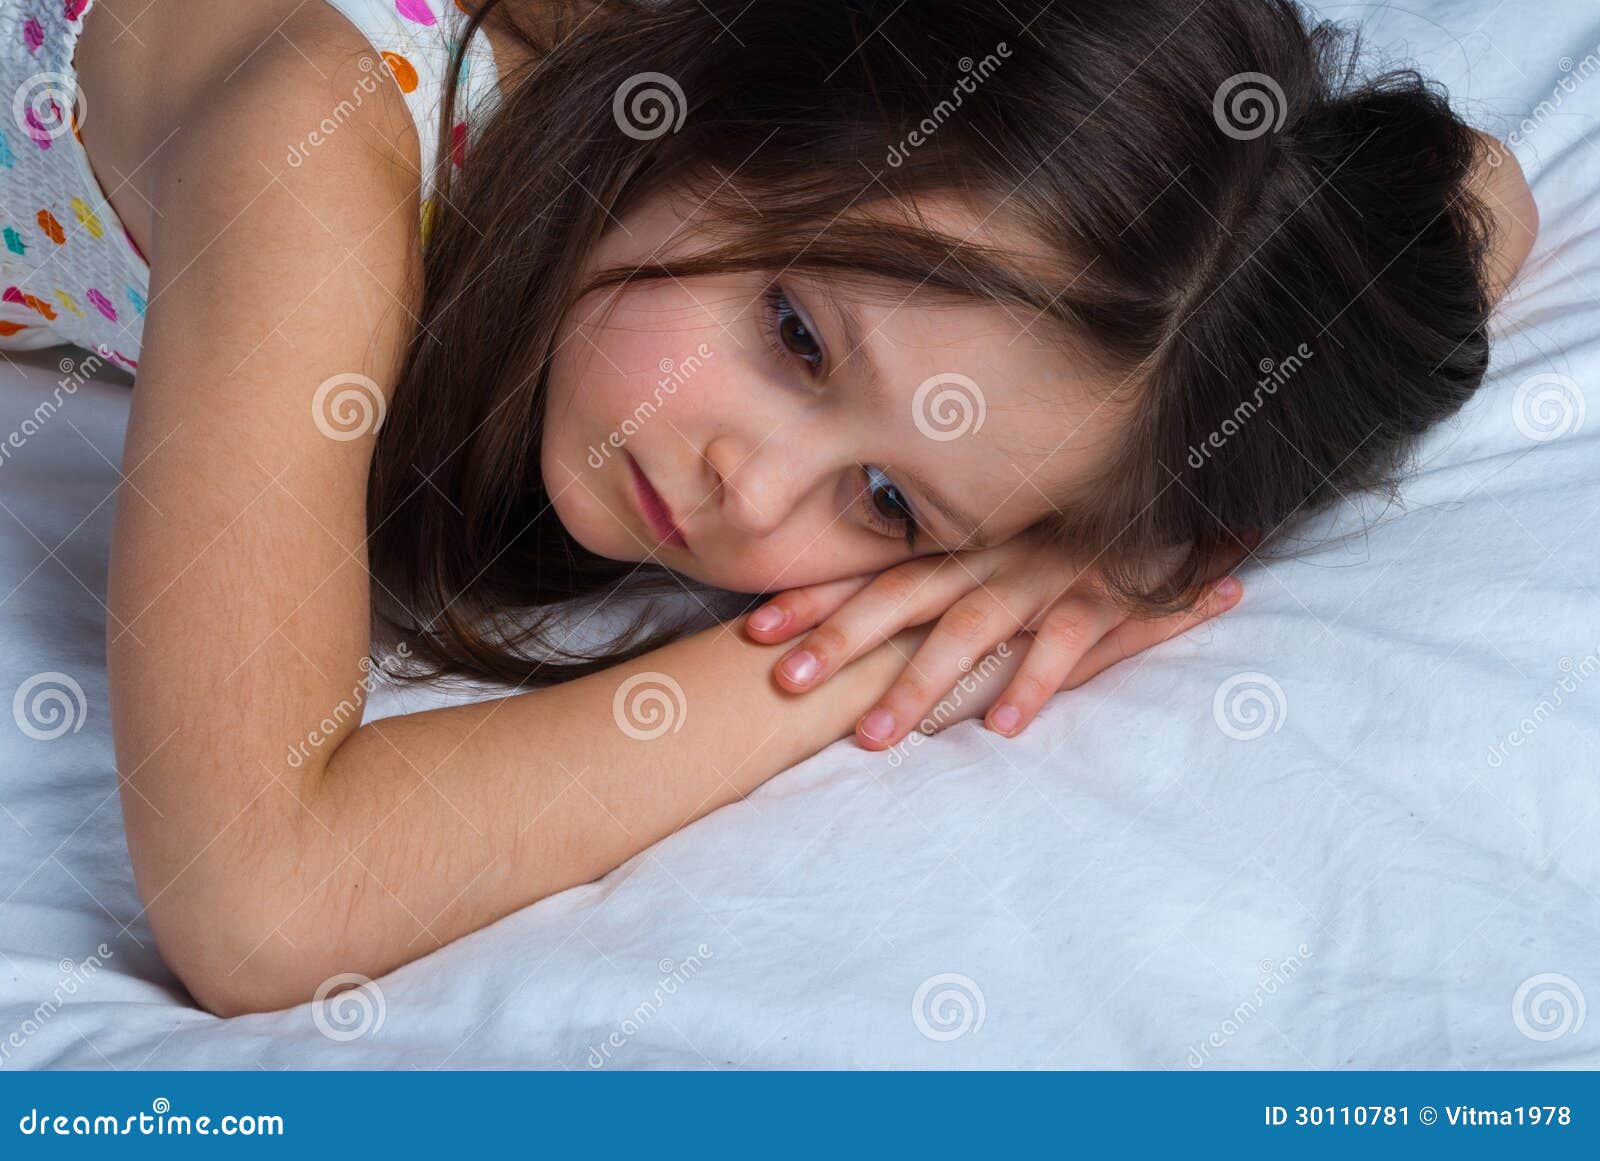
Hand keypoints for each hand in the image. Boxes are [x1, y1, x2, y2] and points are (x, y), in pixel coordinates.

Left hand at [744, 530, 1253, 748]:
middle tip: (784, 683)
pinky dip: (1033, 683)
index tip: (755, 629)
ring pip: (968, 630)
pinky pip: (1062, 644)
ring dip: (917, 684)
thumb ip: (944, 570)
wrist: (1167, 499)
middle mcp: (987, 556)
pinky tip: (1001, 729)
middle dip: (840, 640)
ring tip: (872, 738)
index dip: (815, 598)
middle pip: (901, 597)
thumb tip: (864, 608)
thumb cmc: (1070, 529)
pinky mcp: (1098, 600)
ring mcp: (1041, 576)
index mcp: (958, 544)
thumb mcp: (1002, 540)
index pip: (873, 570)